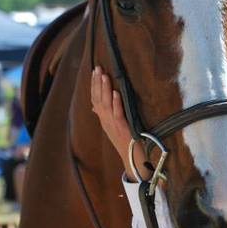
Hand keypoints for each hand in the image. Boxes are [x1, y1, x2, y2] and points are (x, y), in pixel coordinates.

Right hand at [91, 66, 147, 180]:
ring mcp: (112, 125)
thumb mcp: (112, 128)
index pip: (95, 99)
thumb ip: (105, 116)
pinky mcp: (122, 128)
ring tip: (104, 76)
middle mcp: (105, 121)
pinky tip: (116, 93)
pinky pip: (117, 114)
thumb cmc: (125, 142)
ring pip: (106, 105)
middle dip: (97, 83)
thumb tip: (94, 107)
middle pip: (98, 99)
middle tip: (97, 68)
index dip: (94, 85)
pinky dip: (116, 103)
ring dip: (105, 89)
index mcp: (103, 119)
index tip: (94, 72)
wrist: (132, 159)